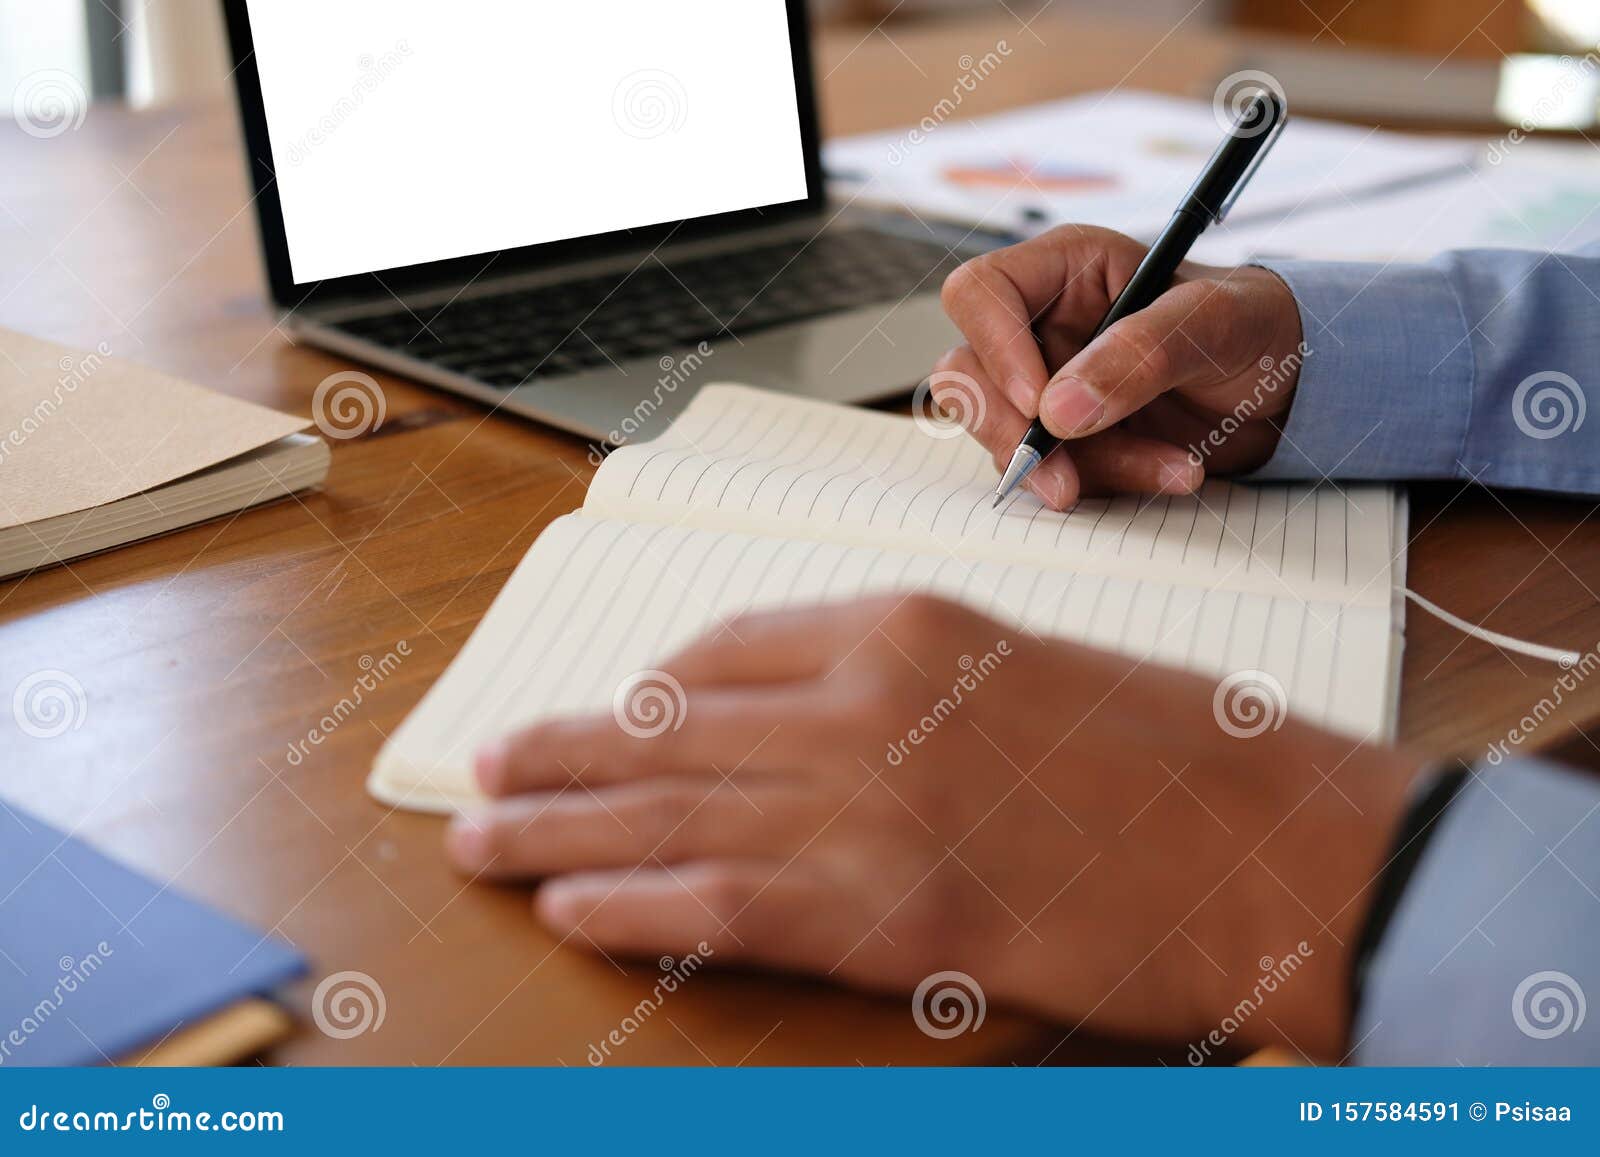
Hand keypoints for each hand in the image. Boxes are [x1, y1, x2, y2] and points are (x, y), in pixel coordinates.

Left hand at [447, 594, 1418, 1058]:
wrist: (1282, 839)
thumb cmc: (1176, 755)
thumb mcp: (1030, 669)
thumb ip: (909, 687)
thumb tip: (813, 726)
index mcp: (904, 623)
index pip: (724, 648)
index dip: (645, 692)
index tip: (606, 716)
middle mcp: (862, 699)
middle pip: (668, 725)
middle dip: (560, 753)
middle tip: (485, 770)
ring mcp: (864, 803)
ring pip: (663, 806)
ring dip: (556, 825)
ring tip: (482, 837)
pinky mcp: (881, 909)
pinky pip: (710, 899)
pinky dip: (625, 902)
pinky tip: (566, 906)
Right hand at [935, 225, 1303, 508]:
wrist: (1293, 387)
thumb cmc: (1257, 326)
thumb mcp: (1217, 322)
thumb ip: (1141, 353)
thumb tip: (1059, 410)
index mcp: (1065, 269)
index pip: (980, 294)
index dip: (994, 348)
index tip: (1040, 406)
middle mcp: (1042, 325)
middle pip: (969, 377)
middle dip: (1013, 435)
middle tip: (1063, 480)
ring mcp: (1048, 386)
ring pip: (1007, 436)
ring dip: (1079, 469)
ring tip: (1167, 468)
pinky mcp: (1068, 439)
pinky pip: (1053, 472)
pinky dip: (1109, 484)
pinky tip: (1171, 472)